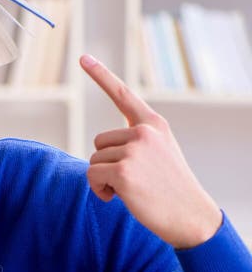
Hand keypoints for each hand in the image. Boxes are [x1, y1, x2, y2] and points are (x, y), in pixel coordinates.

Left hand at [79, 54, 220, 248]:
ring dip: (103, 179)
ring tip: (130, 189)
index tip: (83, 57)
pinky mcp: (123, 170)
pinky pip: (91, 176)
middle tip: (132, 179)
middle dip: (107, 164)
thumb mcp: (158, 154)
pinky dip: (99, 190)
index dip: (100, 75)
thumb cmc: (168, 188)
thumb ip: (135, 142)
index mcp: (153, 124)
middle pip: (99, 142)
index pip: (123, 94)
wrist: (188, 215)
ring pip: (93, 161)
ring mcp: (134, 150)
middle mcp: (144, 131)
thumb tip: (103, 150)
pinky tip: (118, 197)